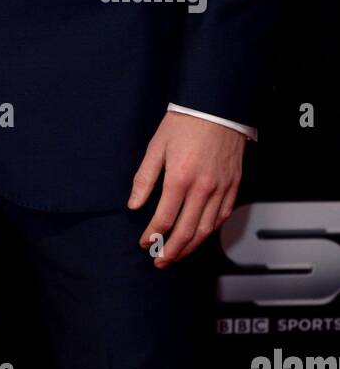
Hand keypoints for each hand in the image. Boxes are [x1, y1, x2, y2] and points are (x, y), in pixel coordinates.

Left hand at [128, 111, 244, 265]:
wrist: (216, 108)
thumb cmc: (185, 122)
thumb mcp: (157, 147)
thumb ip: (145, 178)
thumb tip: (134, 204)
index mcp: (180, 178)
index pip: (164, 219)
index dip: (152, 235)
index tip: (144, 242)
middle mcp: (203, 189)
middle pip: (187, 232)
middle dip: (171, 251)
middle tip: (159, 261)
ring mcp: (221, 190)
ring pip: (207, 230)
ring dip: (191, 247)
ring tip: (178, 255)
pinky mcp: (234, 187)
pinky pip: (223, 217)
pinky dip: (210, 232)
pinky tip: (200, 236)